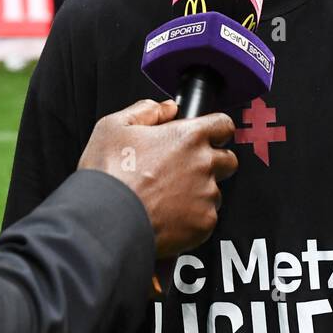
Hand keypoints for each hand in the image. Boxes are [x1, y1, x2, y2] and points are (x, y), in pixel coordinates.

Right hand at [78, 99, 237, 257]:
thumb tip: (167, 108)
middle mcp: (203, 164)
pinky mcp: (204, 224)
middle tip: (184, 170)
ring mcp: (206, 195)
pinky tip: (168, 216)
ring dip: (199, 193)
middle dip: (212, 162)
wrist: (105, 221)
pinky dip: (192, 219)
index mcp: (188, 137)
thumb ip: (146, 110)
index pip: (223, 125)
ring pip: (215, 192)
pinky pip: (207, 218)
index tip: (205, 137)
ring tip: (168, 197)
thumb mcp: (114, 126)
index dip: (214, 130)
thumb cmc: (109, 175)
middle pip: (227, 160)